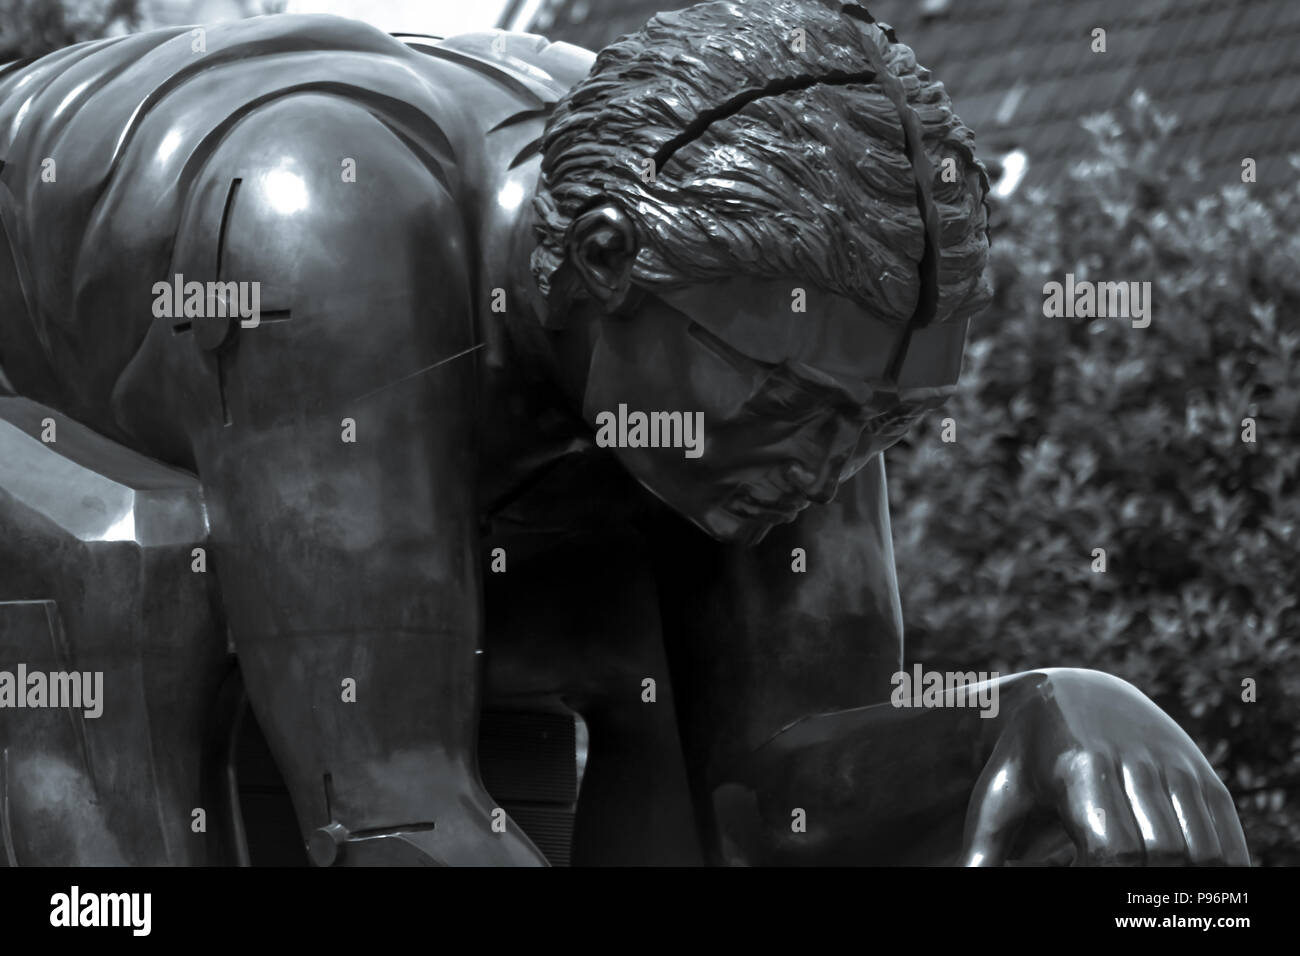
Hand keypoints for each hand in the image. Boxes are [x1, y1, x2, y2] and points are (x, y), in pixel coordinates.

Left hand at [962, 668, 1249, 865]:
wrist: (1069, 698)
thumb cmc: (1023, 760)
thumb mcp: (995, 797)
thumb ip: (983, 850)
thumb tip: (968, 883)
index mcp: (1082, 766)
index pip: (1115, 847)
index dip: (1102, 877)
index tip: (1077, 873)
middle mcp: (1137, 761)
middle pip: (1163, 853)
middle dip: (1141, 884)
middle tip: (1107, 878)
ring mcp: (1177, 767)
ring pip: (1203, 850)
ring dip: (1180, 879)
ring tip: (1138, 881)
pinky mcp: (1203, 777)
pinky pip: (1228, 841)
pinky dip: (1216, 870)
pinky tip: (1176, 878)